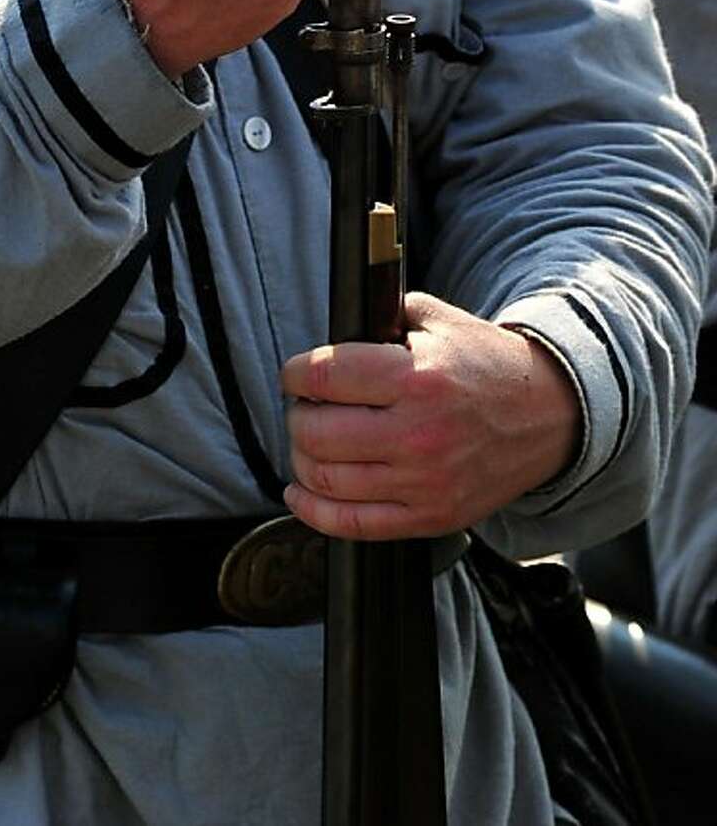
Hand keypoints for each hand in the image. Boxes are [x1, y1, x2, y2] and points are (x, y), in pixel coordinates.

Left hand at [280, 291, 583, 539]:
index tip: (295, 374)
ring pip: (326, 479)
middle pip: (316, 432)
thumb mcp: (437, 320)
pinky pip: (352, 525)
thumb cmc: (486, 364)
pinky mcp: (430, 517)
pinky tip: (301, 493)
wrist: (547, 415)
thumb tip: (330, 334)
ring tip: (309, 440)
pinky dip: (313, 511)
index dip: (295, 374)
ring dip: (301, 458)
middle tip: (304, 406)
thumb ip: (381, 318)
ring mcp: (423, 482)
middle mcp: (417, 434)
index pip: (324, 376)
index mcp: (416, 378)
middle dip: (297, 415)